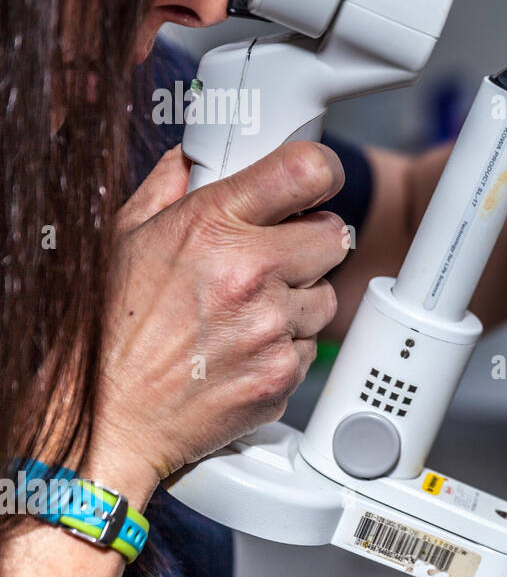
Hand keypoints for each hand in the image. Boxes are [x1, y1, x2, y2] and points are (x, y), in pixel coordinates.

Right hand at [86, 142, 349, 494]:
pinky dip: (284, 347)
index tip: (315, 181)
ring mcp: (270, 328)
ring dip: (298, 301)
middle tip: (274, 258)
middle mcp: (247, 273)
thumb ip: (168, 189)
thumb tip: (194, 158)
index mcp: (211, 226)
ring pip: (326, 295)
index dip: (321, 173)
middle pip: (334, 235)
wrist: (103, 417)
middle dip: (309, 243)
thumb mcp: (124, 239)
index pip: (307, 171)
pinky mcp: (283, 374)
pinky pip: (311, 346)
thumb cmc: (107, 330)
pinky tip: (241, 350)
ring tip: (243, 313)